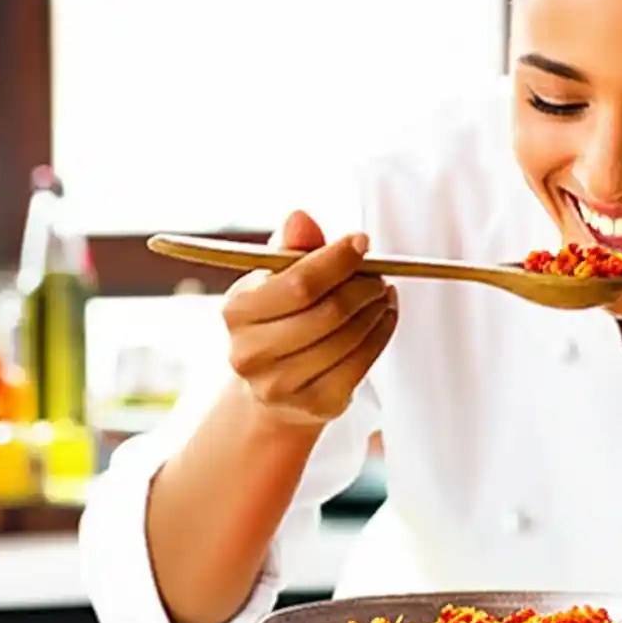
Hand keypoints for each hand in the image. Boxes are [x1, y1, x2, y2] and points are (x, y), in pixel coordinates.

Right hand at [222, 210, 397, 426]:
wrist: (274, 385)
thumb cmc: (280, 319)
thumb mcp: (276, 279)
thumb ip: (291, 248)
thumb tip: (300, 218)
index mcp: (237, 311)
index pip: (299, 284)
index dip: (337, 260)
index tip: (361, 242)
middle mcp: (251, 353)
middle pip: (328, 312)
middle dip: (363, 287)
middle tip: (378, 274)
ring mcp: (282, 385)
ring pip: (349, 338)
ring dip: (376, 309)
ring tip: (382, 292)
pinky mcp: (317, 405)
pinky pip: (362, 363)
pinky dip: (382, 333)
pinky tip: (384, 316)